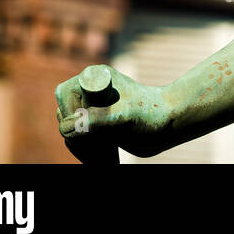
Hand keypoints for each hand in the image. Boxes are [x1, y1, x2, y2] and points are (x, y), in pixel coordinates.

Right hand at [55, 64, 171, 161]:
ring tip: (107, 152)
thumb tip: (67, 128)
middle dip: (78, 135)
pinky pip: (78, 138)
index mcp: (96, 77)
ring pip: (69, 130)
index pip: (64, 95)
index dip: (73, 113)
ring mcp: (92, 106)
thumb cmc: (152, 114)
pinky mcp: (96, 122)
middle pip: (64, 114)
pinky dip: (86, 150)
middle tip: (102, 145)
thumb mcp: (124, 117)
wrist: (169, 125)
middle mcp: (91, 89)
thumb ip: (96, 120)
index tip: (94, 127)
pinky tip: (107, 156)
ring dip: (82, 145)